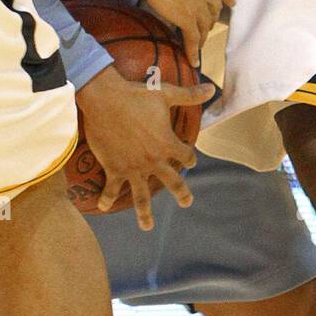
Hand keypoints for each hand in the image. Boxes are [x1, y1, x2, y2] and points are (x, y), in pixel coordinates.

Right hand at [77, 64, 213, 230]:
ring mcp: (133, 168)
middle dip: (181, 193)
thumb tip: (211, 88)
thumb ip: (189, 95)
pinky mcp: (114, 168)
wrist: (105, 99)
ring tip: (147, 226)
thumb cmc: (136, 95)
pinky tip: (103, 207)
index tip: (189, 160)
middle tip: (186, 202)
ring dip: (144, 213)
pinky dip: (107, 199)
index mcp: (167, 143)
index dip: (189, 157)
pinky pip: (111, 189)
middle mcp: (153, 160)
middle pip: (172, 182)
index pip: (185, 156)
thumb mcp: (165, 93)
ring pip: (141, 197)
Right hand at [137, 0, 233, 64]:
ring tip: (199, 43)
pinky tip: (194, 62)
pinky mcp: (187, 19)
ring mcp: (199, 8)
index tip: (231, 4)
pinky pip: (192, 38)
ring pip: (204, 27)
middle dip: (210, 18)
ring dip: (202, 36)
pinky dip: (194, 52)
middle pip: (214, 11)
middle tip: (204, 24)